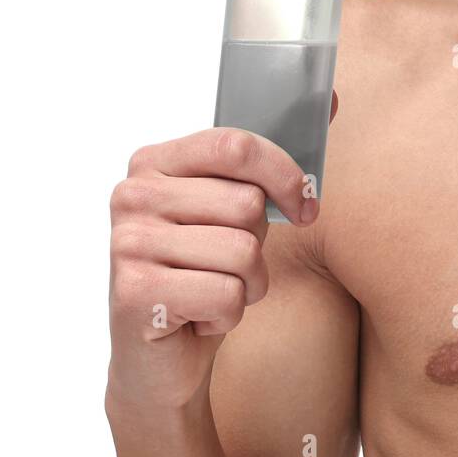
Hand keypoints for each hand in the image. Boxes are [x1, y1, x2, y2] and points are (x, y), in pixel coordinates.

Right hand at [106, 92, 337, 411]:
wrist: (159, 358)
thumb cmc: (205, 271)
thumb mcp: (237, 208)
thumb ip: (271, 158)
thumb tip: (329, 99)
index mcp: (156, 162)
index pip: (236, 145)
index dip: (284, 176)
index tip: (305, 207)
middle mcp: (133, 195)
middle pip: (246, 203)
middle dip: (258, 245)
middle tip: (230, 265)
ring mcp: (128, 243)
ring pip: (242, 252)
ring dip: (248, 283)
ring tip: (215, 291)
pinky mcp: (134, 293)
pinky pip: (226, 294)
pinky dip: (228, 313)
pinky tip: (199, 317)